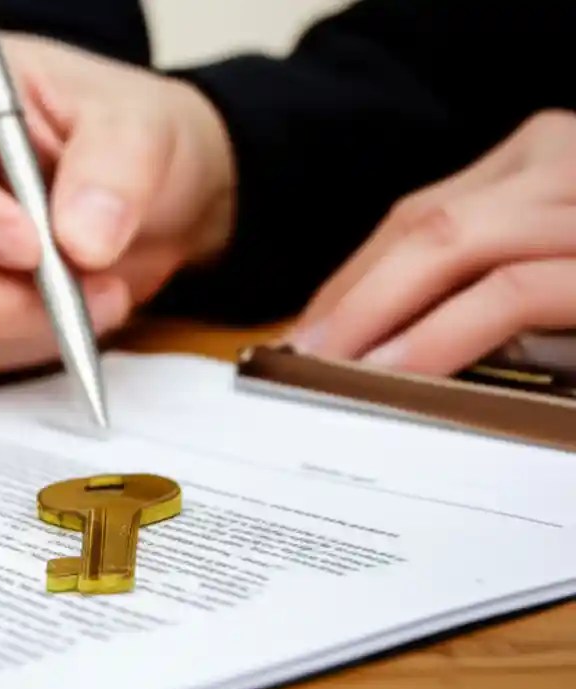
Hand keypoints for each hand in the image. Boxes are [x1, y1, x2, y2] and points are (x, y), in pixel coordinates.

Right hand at [0, 34, 234, 373]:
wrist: (150, 197)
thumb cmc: (127, 137)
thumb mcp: (142, 126)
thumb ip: (114, 169)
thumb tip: (80, 242)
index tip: (30, 243)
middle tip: (82, 286)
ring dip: (12, 324)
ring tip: (102, 296)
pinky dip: (16, 348)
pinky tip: (72, 319)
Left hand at [289, 110, 575, 375]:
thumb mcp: (557, 271)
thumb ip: (486, 284)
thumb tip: (389, 340)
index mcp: (546, 158)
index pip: (422, 215)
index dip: (353, 281)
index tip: (305, 335)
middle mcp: (564, 160)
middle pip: (426, 223)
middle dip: (351, 296)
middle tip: (297, 358)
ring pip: (450, 243)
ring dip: (376, 313)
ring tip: (331, 372)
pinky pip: (512, 293)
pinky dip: (442, 334)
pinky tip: (398, 371)